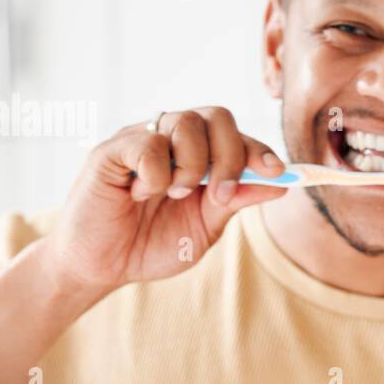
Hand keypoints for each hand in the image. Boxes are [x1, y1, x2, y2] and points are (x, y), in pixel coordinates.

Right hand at [45, 107, 288, 294]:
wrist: (103, 267)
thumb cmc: (150, 245)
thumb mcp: (205, 228)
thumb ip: (236, 201)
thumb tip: (280, 182)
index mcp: (198, 155)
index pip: (236, 135)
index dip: (259, 150)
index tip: (277, 172)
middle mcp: (171, 139)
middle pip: (217, 116)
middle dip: (230, 156)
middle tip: (220, 195)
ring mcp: (141, 139)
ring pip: (185, 122)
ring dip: (192, 167)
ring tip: (174, 195)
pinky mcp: (111, 150)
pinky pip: (148, 143)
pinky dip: (155, 175)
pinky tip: (139, 195)